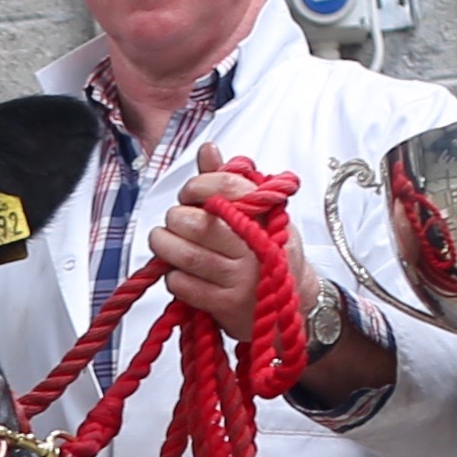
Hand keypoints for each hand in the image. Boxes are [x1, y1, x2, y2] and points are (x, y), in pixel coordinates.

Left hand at [149, 147, 282, 329]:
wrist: (294, 301)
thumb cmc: (270, 249)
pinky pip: (186, 286)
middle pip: (200, 224)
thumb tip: (208, 150)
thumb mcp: (260, 212)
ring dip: (165, 245)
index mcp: (266, 216)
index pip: (226, 187)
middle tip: (174, 219)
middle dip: (176, 218)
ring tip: (162, 240)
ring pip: (188, 256)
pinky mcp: (227, 306)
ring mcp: (242, 279)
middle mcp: (255, 246)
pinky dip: (173, 275)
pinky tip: (177, 269)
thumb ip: (229, 181)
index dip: (198, 186)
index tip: (189, 193)